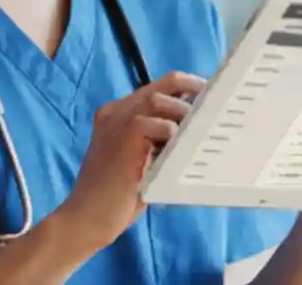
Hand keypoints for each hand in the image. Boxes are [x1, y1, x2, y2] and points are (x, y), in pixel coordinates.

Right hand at [56, 71, 205, 249]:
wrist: (88, 217)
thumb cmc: (117, 195)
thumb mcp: (141, 159)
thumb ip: (158, 139)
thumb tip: (194, 126)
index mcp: (118, 113)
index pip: (158, 88)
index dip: (186, 88)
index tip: (206, 98)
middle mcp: (117, 110)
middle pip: (165, 83)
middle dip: (194, 90)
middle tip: (213, 106)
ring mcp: (120, 120)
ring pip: (161, 99)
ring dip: (183, 116)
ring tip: (193, 135)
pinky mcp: (127, 134)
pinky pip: (161, 124)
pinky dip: (174, 136)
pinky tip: (177, 153)